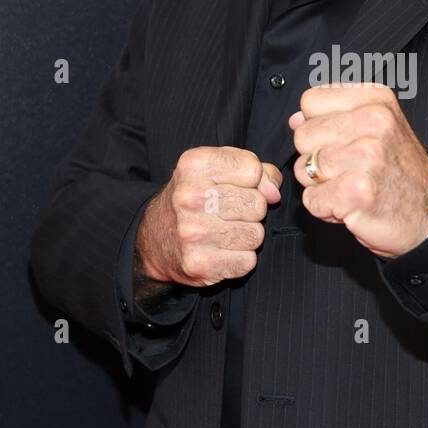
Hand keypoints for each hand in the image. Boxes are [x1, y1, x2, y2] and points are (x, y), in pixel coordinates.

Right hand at [135, 147, 281, 293]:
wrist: (153, 241)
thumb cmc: (193, 200)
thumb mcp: (216, 171)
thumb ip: (255, 170)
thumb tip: (274, 193)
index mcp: (194, 165)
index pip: (252, 169)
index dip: (253, 181)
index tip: (235, 187)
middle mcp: (190, 197)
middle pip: (257, 204)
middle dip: (251, 211)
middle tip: (228, 214)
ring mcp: (192, 232)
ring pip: (256, 234)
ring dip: (246, 236)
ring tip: (224, 232)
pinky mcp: (198, 263)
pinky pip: (247, 261)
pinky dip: (240, 259)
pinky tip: (221, 251)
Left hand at [289, 83, 427, 257]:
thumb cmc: (400, 173)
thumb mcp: (377, 128)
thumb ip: (334, 117)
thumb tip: (295, 119)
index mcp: (376, 100)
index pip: (310, 101)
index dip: (318, 126)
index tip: (342, 141)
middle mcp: (374, 121)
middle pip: (303, 135)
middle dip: (316, 158)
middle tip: (349, 169)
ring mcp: (366, 156)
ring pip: (304, 168)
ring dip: (321, 185)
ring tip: (351, 186)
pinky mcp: (357, 191)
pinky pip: (311, 198)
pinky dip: (326, 208)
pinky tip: (351, 205)